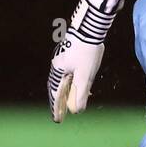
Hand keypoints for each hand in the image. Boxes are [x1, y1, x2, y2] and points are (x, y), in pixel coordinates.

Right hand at [48, 0, 123, 122]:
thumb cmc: (87, 51)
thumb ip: (80, 92)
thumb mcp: (85, 75)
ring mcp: (63, 58)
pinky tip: (81, 84)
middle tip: (61, 114)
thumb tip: (77, 110)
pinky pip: (70, 72)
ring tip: (71, 103)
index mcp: (58, 71)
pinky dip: (72, 82)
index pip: (55, 94)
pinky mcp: (71, 53)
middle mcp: (58, 65)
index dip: (56, 108)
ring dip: (66, 92)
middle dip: (59, 101)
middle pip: (57, 87)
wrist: (90, 27)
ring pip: (64, 80)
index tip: (57, 119)